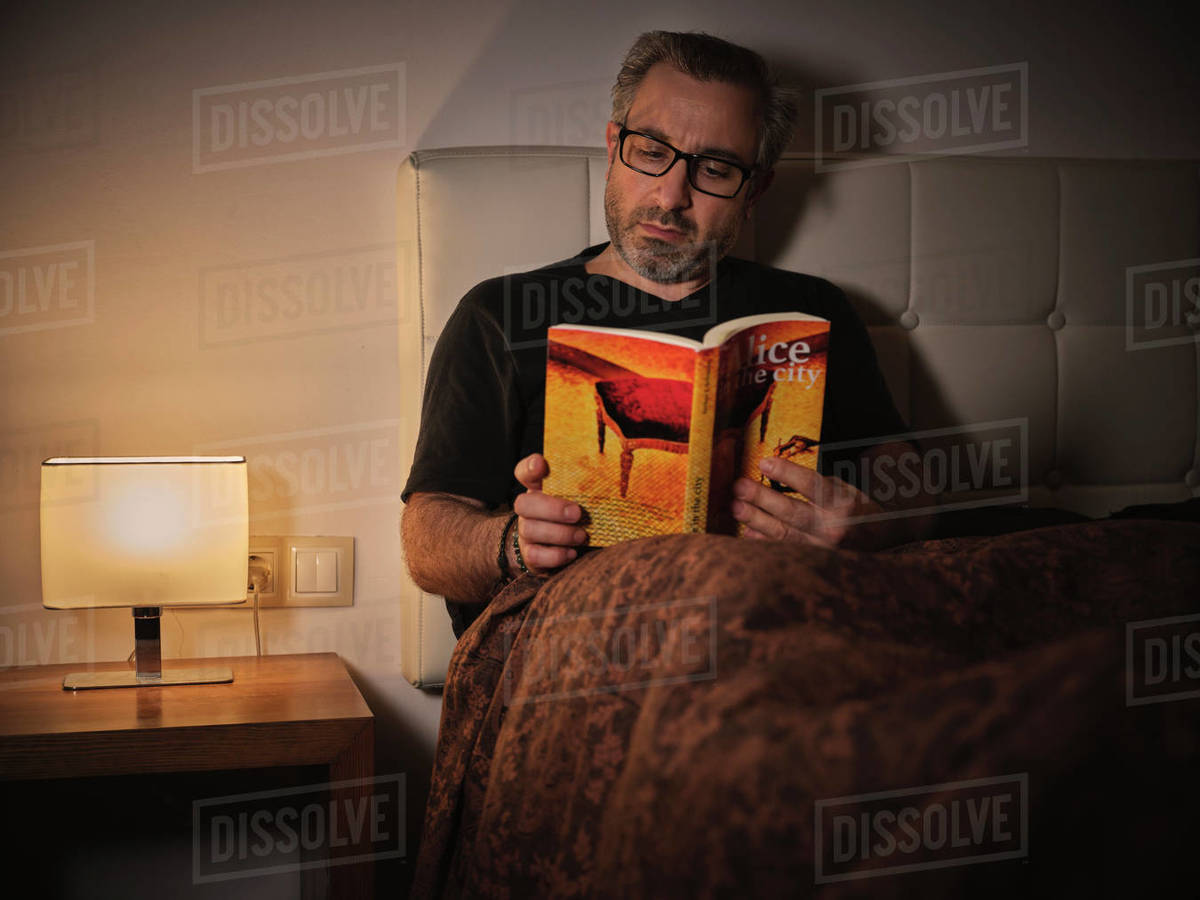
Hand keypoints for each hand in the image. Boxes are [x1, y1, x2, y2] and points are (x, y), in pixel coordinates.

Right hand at [510, 453, 588, 573]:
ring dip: (559, 533)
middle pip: (523, 503)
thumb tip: (619, 478)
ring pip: (529, 529)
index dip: (530, 467)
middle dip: (551, 508)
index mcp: (540, 489)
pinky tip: (572, 553)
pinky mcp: (530, 554)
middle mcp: (528, 509)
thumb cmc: (578, 517)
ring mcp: (526, 532)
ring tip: (581, 536)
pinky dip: (555, 554)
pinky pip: (534, 555)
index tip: (541, 465)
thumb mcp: (582, 499)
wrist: (565, 549)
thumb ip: (589, 488)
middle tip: (577, 513)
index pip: (525, 472)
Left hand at [730, 456, 891, 549]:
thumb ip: (814, 484)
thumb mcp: (844, 489)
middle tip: (739, 486)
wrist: (882, 541)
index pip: (812, 486)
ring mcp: (823, 549)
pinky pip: (784, 551)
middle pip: (792, 512)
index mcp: (844, 504)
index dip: (787, 473)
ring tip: (736, 508)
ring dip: (757, 520)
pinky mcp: (815, 562)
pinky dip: (764, 542)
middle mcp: (834, 529)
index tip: (764, 462)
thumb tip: (774, 474)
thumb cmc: (857, 508)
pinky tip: (747, 532)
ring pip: (784, 535)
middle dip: (762, 498)